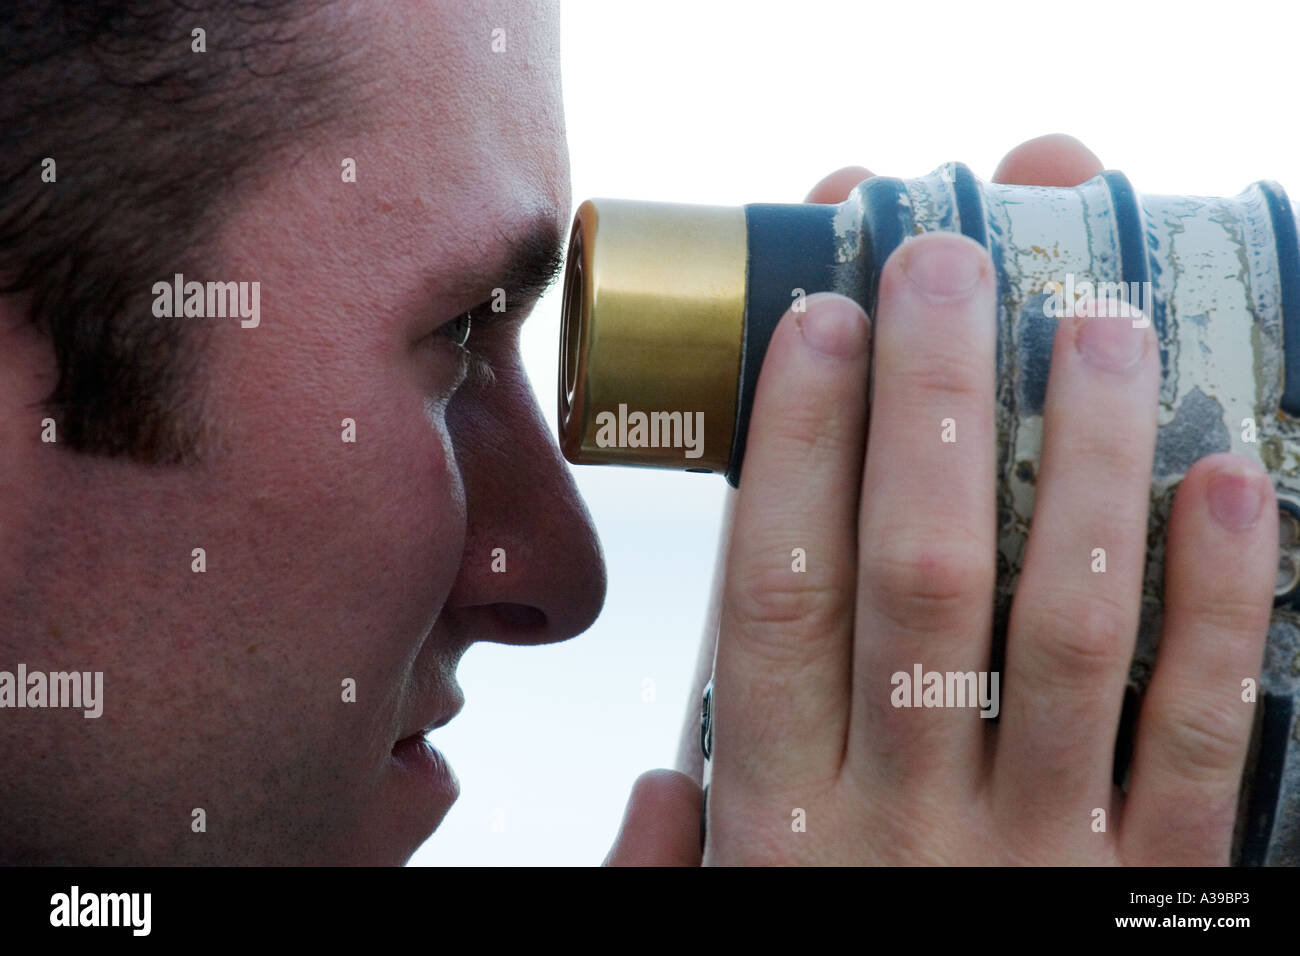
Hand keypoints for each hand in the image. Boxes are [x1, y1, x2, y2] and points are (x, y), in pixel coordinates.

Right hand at [604, 135, 1275, 864]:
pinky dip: (1217, 598)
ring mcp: (1037, 855)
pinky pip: (1197, 731)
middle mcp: (903, 824)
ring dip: (1078, 463)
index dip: (796, 447)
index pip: (777, 596)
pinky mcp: (1151, 889)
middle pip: (914, 578)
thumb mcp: (719, 930)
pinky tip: (1221, 479)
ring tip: (1093, 327)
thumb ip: (670, 865)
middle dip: (927, 404)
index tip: (816, 323)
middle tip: (944, 265)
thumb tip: (657, 784)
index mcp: (780, 820)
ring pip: (1061, 628)